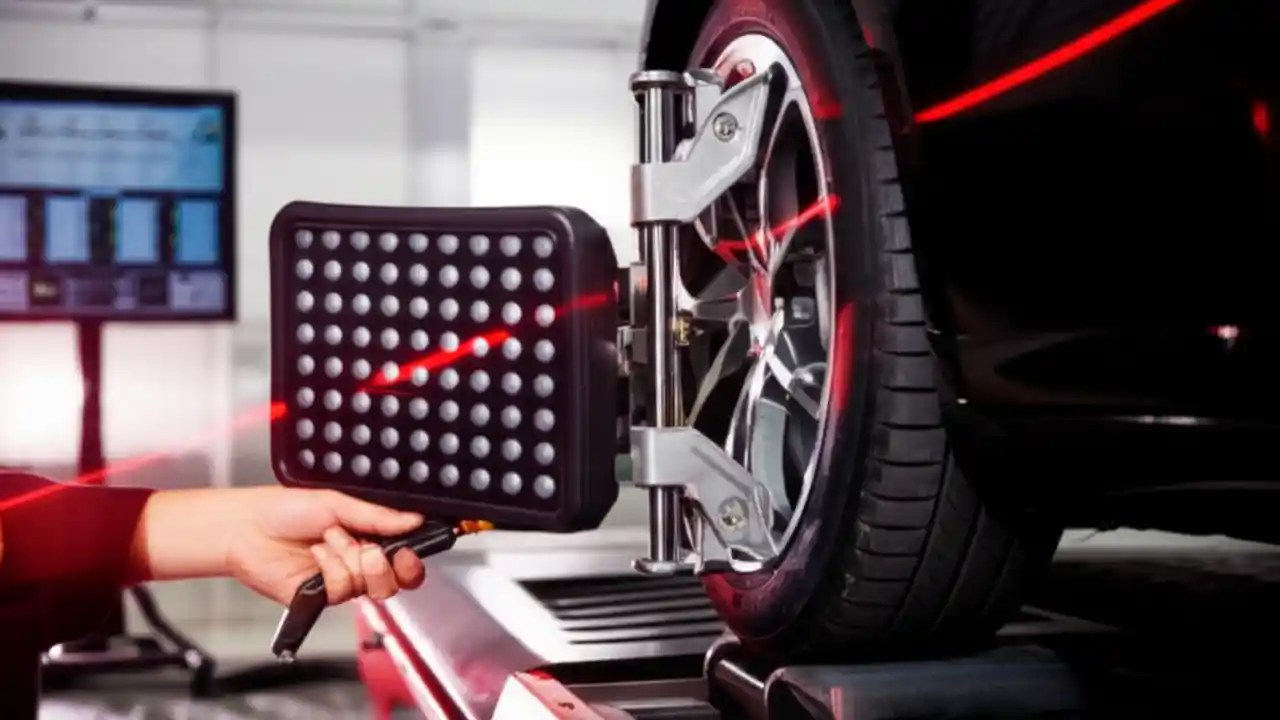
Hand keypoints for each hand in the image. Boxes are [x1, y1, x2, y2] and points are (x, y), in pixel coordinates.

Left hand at [223, 487, 427, 605]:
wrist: (248, 528)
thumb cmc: (286, 508)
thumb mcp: (338, 503)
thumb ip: (378, 516)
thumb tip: (415, 520)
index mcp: (368, 535)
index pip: (404, 557)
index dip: (411, 560)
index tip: (408, 552)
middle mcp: (359, 560)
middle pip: (394, 580)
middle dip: (383, 564)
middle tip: (367, 548)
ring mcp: (341, 580)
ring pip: (370, 587)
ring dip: (351, 560)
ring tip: (330, 540)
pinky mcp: (322, 597)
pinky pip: (343, 590)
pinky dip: (331, 569)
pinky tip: (316, 555)